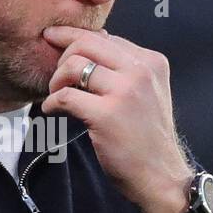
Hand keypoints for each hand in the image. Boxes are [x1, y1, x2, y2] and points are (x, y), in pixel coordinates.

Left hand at [40, 25, 193, 212]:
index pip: (105, 36)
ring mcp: (126, 91)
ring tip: (55, 95)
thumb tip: (93, 41)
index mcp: (151, 62)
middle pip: (86, 42)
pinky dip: (52, 102)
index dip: (74, 38)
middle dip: (61, 56)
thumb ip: (125, 68)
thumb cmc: (147, 138)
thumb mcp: (147, 92)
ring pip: (74, 65)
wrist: (161, 176)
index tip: (54, 40)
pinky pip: (66, 96)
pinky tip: (52, 110)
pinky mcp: (108, 114)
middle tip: (55, 76)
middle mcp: (141, 71)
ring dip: (56, 80)